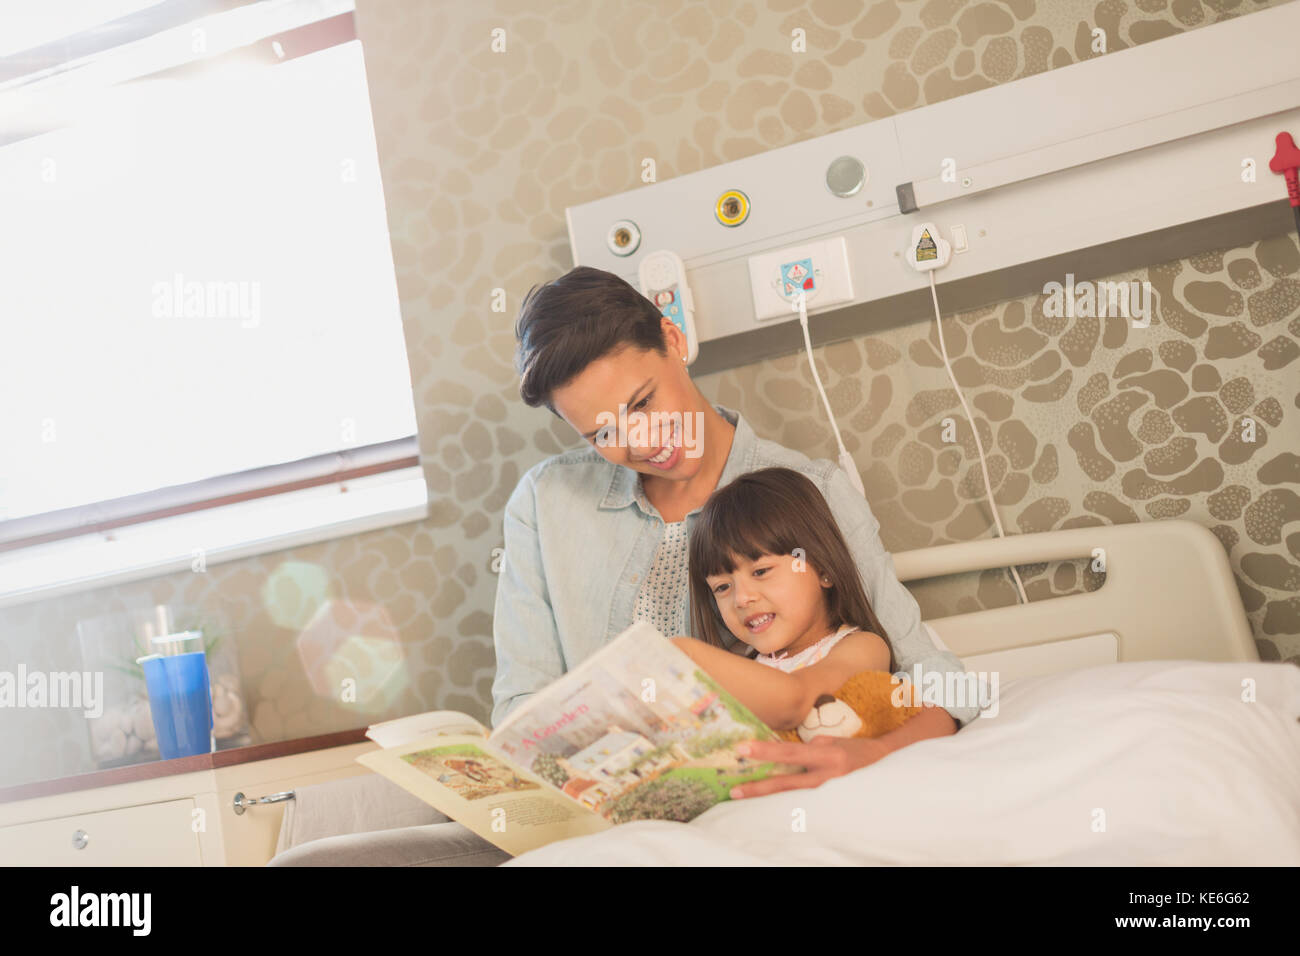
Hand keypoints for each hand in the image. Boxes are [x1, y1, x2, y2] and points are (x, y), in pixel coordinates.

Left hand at [730, 735, 889, 798]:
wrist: (884, 764)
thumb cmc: (855, 749)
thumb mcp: (833, 741)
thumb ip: (810, 747)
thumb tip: (787, 753)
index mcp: (827, 755)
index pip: (790, 753)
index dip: (765, 752)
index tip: (742, 749)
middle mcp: (827, 776)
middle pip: (787, 782)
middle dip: (759, 786)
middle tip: (734, 789)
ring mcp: (829, 792)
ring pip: (791, 795)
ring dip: (767, 795)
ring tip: (743, 795)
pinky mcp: (830, 802)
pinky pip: (802, 800)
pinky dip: (783, 801)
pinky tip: (766, 801)